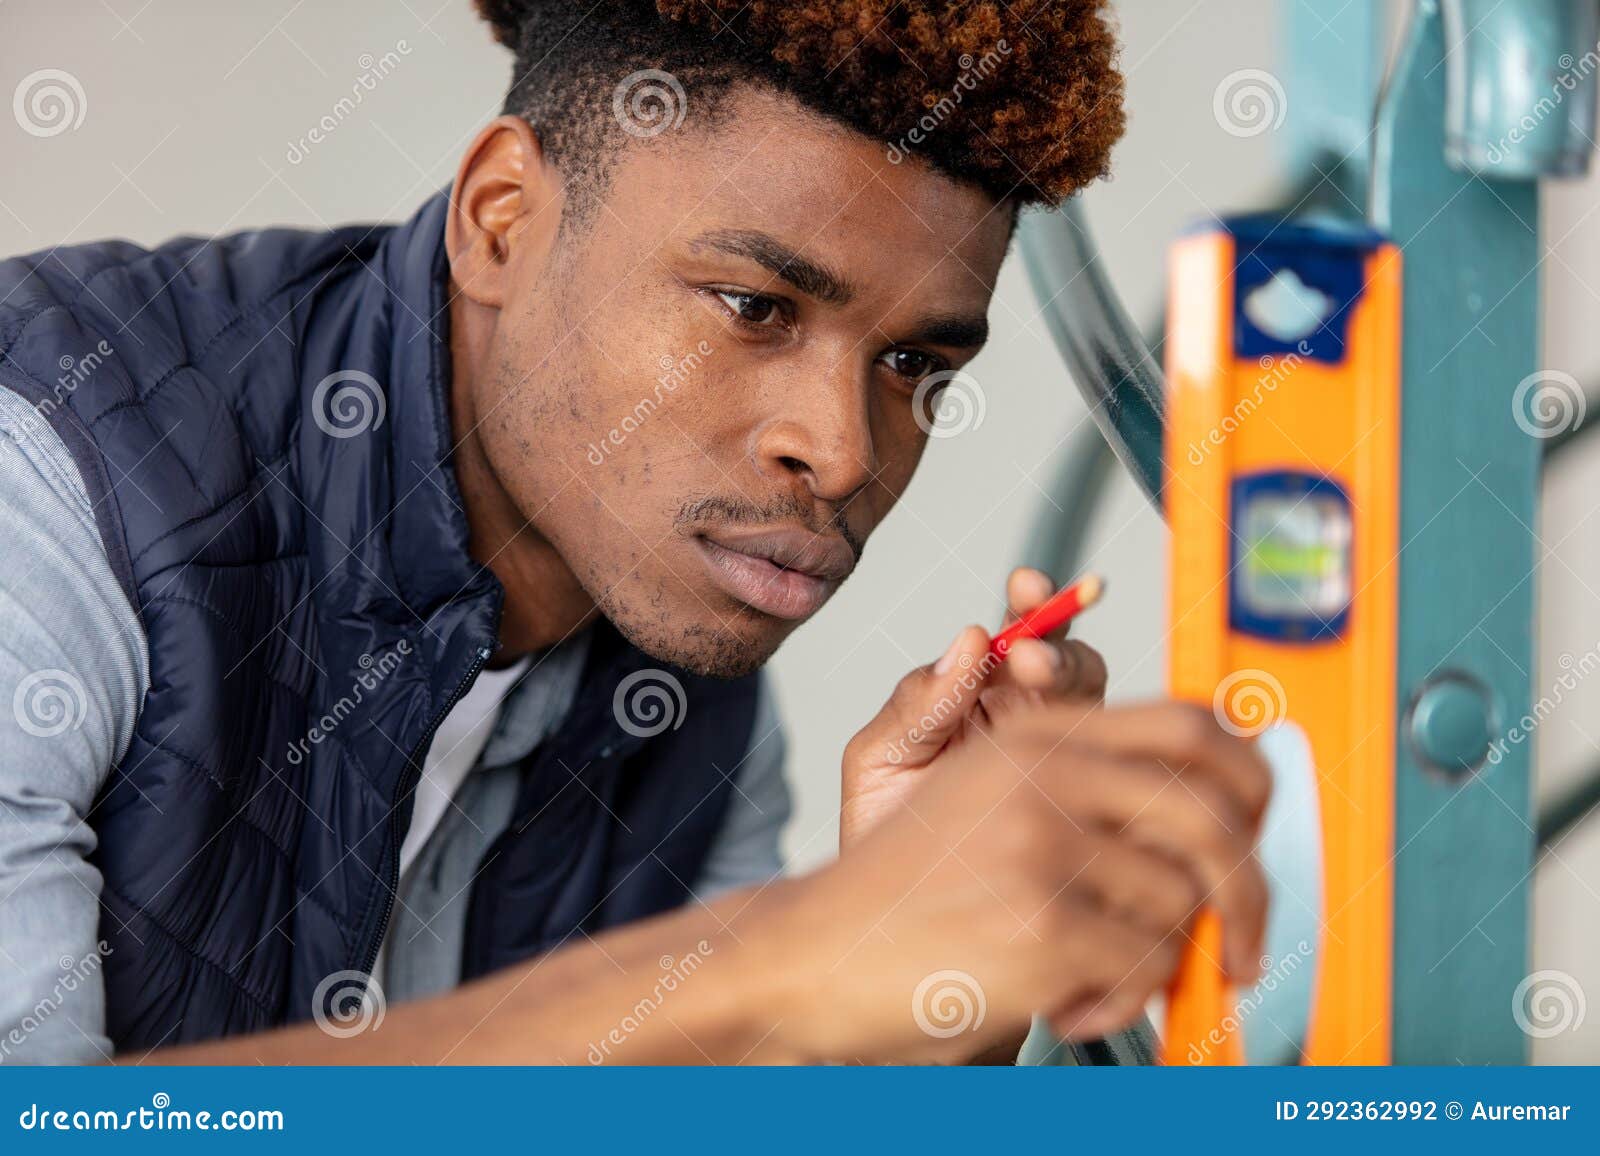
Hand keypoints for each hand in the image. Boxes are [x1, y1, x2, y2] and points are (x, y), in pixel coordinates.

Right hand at [772, 700, 1271, 1063]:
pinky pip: (1148, 969)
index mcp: (1037, 740)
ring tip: (1097, 977)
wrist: (814, 954)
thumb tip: (1220, 815)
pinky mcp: (1043, 928)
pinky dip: (1121, 1003)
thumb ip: (1085, 788)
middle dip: (1251, 891)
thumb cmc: (907, 892)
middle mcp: (1043, 778)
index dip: (1248, 777)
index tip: (1256, 830)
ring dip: (1159, 962)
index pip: (1191, 725)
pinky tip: (1070, 1003)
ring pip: (1185, 904)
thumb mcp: (988, 799)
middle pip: (1215, 815)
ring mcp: (1043, 849)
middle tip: (1246, 943)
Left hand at [840, 567, 1106, 847]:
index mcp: (980, 694)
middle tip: (1029, 654)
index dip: (1032, 603)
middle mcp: (1032, 722)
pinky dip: (1118, 752)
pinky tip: (1089, 749)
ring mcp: (1066, 766)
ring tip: (1040, 686)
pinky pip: (1122, 775)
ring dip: (1078, 689)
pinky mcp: (1093, 817)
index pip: (1018, 634)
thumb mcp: (879, 760)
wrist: (892, 935)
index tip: (1025, 585)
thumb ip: (916, 702)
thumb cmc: (885, 841)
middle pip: (1072, 663)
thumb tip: (968, 638)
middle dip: (1058, 646)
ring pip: (1100, 712)